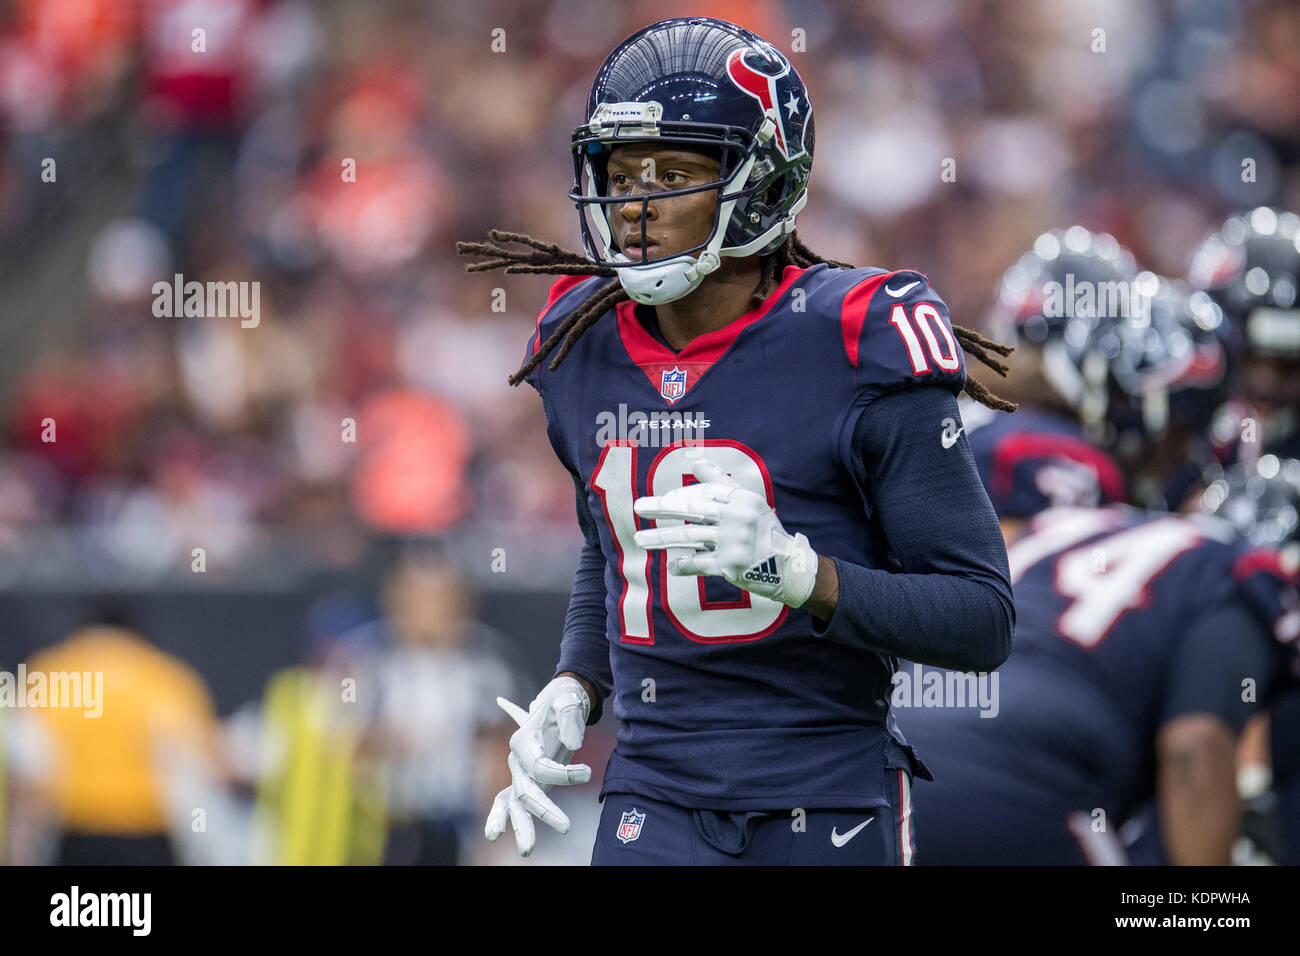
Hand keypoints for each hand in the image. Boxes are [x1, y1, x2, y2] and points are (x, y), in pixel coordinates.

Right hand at [484, 676, 591, 856]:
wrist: (559, 703)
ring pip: (512, 802)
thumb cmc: (562, 701)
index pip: (540, 767)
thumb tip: (572, 744)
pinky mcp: (528, 780)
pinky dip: (505, 817)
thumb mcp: (567, 702)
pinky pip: (511, 802)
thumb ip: (569, 719)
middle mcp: (517, 759)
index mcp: (523, 740)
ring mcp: (520, 772)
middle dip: (543, 811)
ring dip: (520, 826)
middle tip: (567, 828)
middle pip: (525, 790)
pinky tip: (496, 836)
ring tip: (527, 851)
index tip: (588, 772)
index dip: (564, 774)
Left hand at [632, 457, 818, 607]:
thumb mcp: (749, 502)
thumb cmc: (764, 531)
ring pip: (690, 537)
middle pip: (693, 511)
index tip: (665, 499)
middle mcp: (738, 519)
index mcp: (743, 500)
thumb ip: (721, 483)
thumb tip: (697, 462)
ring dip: (662, 538)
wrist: (790, 567)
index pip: (705, 493)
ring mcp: (734, 543)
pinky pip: (699, 564)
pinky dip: (683, 565)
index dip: (682, 495)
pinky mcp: (730, 565)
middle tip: (639, 507)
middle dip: (662, 508)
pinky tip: (671, 566)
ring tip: (640, 539)